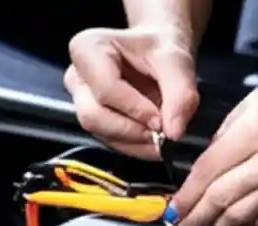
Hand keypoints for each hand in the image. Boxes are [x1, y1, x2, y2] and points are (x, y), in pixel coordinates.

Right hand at [64, 25, 199, 158]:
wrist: (160, 51)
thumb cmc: (162, 47)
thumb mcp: (178, 61)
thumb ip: (180, 94)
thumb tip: (174, 133)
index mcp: (87, 49)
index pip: (105, 89)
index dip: (135, 109)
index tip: (162, 119)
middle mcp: (76, 76)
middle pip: (93, 116)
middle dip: (131, 130)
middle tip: (161, 132)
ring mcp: (81, 101)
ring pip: (100, 133)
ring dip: (134, 141)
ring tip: (162, 137)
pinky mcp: (93, 120)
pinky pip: (109, 141)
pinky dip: (134, 146)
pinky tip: (154, 140)